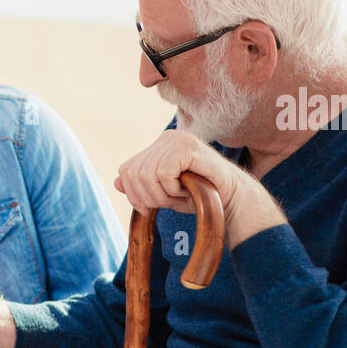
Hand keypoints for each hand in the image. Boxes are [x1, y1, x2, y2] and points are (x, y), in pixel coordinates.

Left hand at [115, 127, 240, 217]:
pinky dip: (172, 189)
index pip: (126, 169)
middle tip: (167, 203)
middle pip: (134, 173)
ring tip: (178, 197)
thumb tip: (115, 182)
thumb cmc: (199, 195)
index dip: (132, 193)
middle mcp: (166, 138)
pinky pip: (164, 172)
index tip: (146, 209)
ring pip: (147, 174)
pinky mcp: (187, 147)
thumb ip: (142, 186)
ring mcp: (177, 139)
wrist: (231, 198)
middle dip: (147, 197)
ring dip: (161, 195)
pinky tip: (186, 189)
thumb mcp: (164, 193)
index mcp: (158, 146)